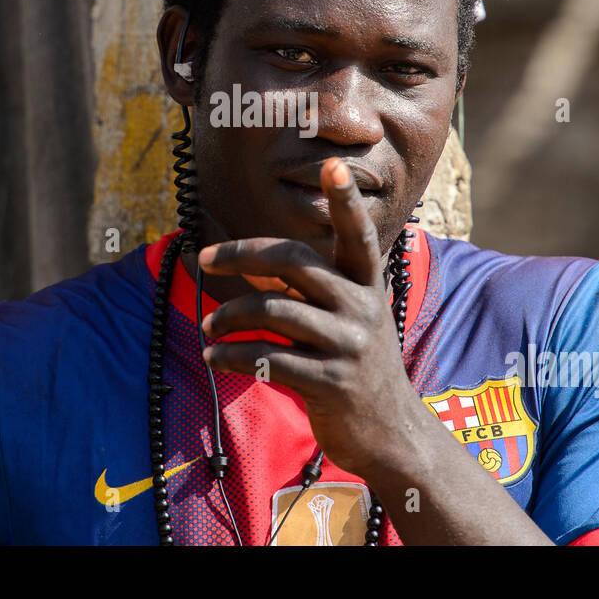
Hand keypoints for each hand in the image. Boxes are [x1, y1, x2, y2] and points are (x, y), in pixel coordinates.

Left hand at [197, 157, 420, 476]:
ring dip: (229, 318)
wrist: (391, 433)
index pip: (357, 234)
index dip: (346, 200)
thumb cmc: (358, 366)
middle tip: (206, 259)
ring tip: (210, 329)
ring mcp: (348, 345)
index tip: (334, 164)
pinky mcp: (331, 382)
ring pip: (273, 311)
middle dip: (242, 255)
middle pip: (293, 262)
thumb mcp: (352, 317)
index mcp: (365, 285)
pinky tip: (216, 359)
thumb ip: (315, 287)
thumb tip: (254, 262)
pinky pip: (268, 359)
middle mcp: (361, 307)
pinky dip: (233, 357)